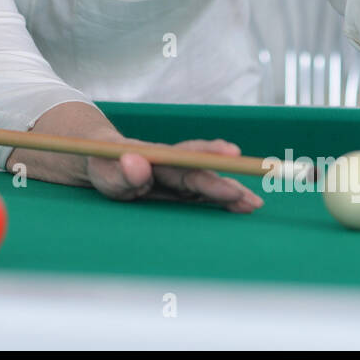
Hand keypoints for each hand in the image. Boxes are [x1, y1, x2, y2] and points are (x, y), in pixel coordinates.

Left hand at [87, 137, 264, 212]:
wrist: (106, 163)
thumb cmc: (105, 165)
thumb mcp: (106, 170)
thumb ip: (121, 170)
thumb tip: (136, 162)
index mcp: (159, 156)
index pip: (187, 155)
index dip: (210, 154)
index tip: (232, 153)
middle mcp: (175, 164)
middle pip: (204, 173)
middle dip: (226, 186)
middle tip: (251, 200)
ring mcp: (180, 178)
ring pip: (210, 184)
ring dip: (232, 193)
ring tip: (254, 205)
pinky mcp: (181, 191)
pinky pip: (205, 195)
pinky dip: (224, 200)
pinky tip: (242, 206)